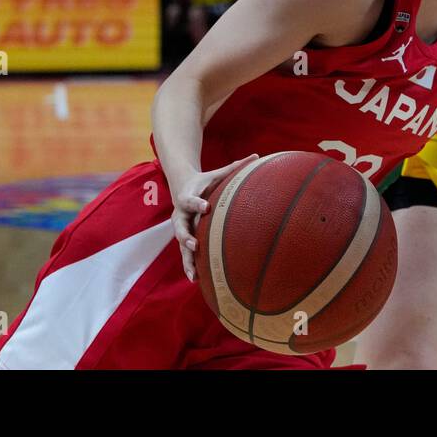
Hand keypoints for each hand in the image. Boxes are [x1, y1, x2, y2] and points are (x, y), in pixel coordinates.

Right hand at [167, 154, 257, 281]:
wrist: (183, 187)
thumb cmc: (204, 181)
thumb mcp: (216, 173)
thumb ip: (234, 166)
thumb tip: (257, 156)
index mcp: (187, 197)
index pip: (190, 200)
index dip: (197, 202)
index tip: (206, 206)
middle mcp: (180, 214)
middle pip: (179, 227)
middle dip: (186, 236)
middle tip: (195, 243)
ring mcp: (181, 228)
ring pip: (181, 246)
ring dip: (187, 259)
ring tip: (194, 274)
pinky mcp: (184, 238)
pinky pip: (185, 254)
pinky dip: (189, 266)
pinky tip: (196, 280)